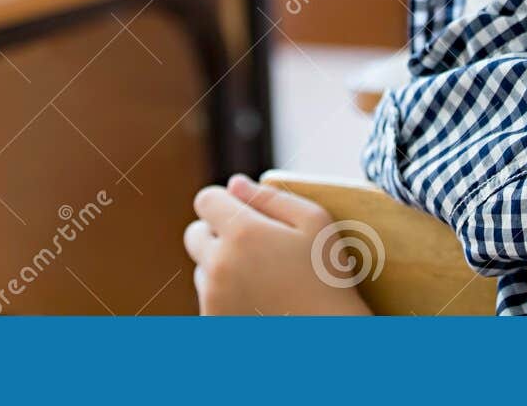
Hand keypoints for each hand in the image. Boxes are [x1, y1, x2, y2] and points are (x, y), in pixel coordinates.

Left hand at [183, 174, 371, 314]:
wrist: (331, 342)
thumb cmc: (328, 279)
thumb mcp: (316, 223)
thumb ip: (272, 196)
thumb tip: (235, 183)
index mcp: (241, 233)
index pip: (206, 200)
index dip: (225, 203)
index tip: (244, 214)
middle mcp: (218, 266)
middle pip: (195, 235)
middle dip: (217, 234)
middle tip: (251, 247)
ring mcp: (212, 300)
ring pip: (203, 271)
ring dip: (222, 269)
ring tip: (263, 282)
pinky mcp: (213, 326)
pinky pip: (209, 302)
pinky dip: (226, 300)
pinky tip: (259, 305)